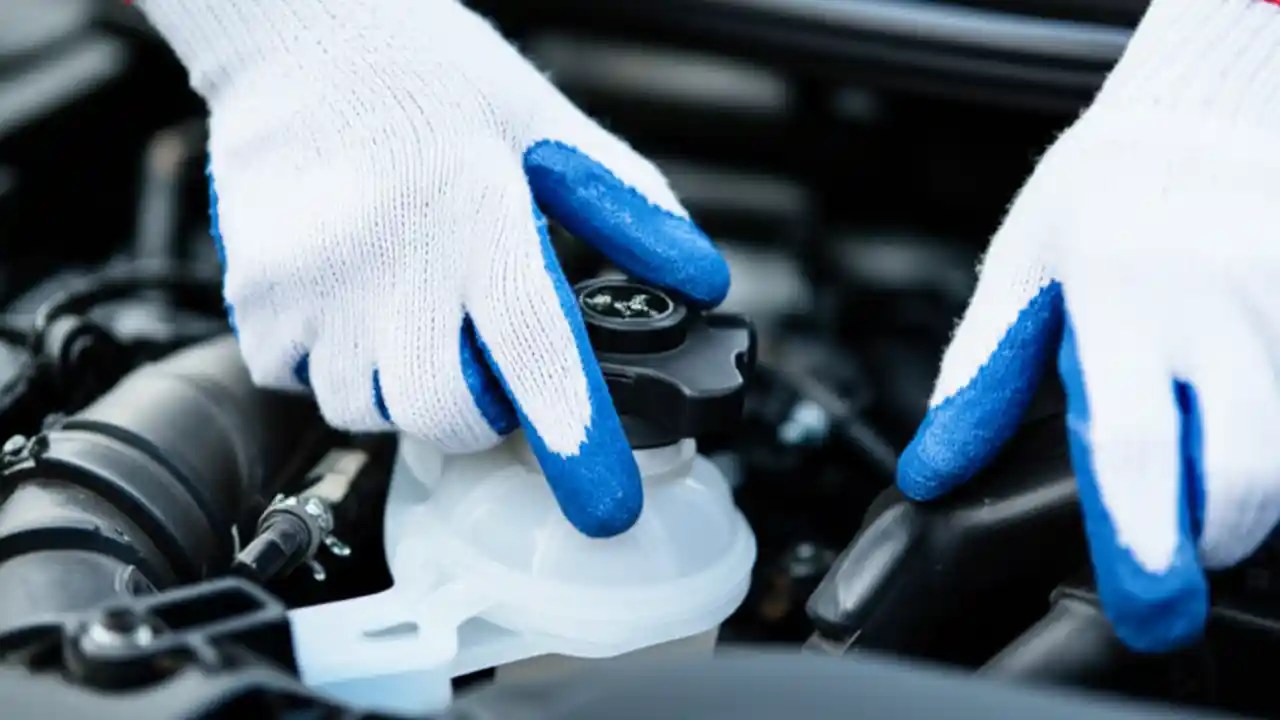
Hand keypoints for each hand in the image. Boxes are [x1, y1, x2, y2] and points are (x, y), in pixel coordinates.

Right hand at [136, 0, 728, 536]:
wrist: (298, 29)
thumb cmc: (425, 72)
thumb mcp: (542, 127)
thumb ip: (626, 206)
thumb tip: (697, 274)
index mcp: (478, 214)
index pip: (536, 354)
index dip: (574, 441)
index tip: (602, 504)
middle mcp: (391, 258)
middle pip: (441, 416)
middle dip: (474, 415)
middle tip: (477, 363)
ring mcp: (312, 282)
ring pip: (364, 409)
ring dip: (398, 386)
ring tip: (404, 312)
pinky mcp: (255, 292)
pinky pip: (293, 379)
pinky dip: (328, 363)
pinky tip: (345, 300)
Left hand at [897, 0, 1279, 650]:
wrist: (1200, 111)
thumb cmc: (1100, 190)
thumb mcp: (1019, 271)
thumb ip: (980, 376)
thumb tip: (932, 469)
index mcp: (1120, 290)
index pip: (1134, 439)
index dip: (1138, 536)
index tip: (1144, 604)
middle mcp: (1218, 297)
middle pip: (1243, 469)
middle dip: (1214, 540)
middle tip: (1176, 556)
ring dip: (1255, 501)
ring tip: (1206, 492)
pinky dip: (1279, 444)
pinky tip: (1244, 438)